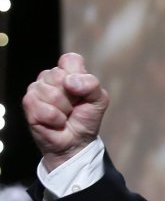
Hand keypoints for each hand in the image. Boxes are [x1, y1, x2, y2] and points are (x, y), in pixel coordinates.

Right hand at [22, 52, 109, 171]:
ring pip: (52, 94)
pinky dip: (55, 119)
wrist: (76, 141)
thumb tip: (69, 81)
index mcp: (68, 72)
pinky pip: (44, 109)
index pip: (70, 59)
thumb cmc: (86, 119)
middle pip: (59, 76)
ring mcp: (37, 90)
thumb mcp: (99, 100)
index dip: (78, 75)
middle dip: (73, 97)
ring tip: (64, 115)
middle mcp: (50, 77)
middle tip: (74, 107)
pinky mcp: (29, 104)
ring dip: (64, 110)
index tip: (83, 91)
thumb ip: (91, 85)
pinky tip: (56, 122)